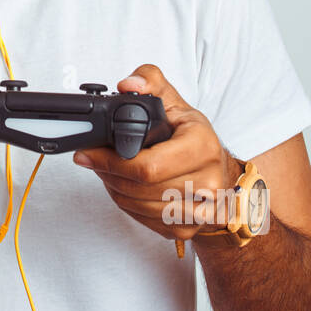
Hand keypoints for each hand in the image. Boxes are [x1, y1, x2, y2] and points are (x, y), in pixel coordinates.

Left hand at [74, 64, 238, 242]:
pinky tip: (125, 187)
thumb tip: (128, 84)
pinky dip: (127, 204)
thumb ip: (150, 81)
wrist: (222, 173)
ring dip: (113, 188)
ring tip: (108, 170)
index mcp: (203, 148)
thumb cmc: (194, 137)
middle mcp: (207, 183)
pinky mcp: (186, 230)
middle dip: (107, 173)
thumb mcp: (175, 102)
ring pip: (137, 206)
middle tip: (92, 160)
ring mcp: (199, 212)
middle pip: (138, 188)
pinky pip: (143, 220)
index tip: (88, 153)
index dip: (111, 161)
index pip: (147, 167)